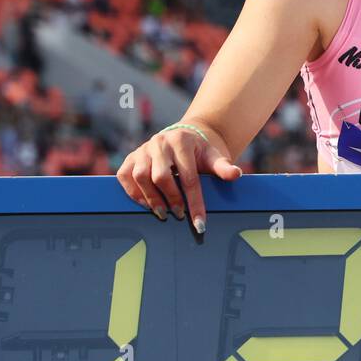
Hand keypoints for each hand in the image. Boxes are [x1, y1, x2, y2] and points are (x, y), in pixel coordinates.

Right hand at [115, 120, 242, 232]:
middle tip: (179, 215)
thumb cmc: (201, 152)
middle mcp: (160, 142)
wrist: (187, 137)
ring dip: (150, 198)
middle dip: (171, 200)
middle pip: (160, 177)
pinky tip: (145, 203)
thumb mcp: (215, 156)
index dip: (194, 202)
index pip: (188, 177)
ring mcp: (143, 149)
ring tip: (162, 212)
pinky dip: (132, 192)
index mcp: (182, 141)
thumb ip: (223, 167)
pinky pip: (125, 175)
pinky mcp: (131, 157)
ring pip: (140, 176)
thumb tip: (235, 174)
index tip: (199, 223)